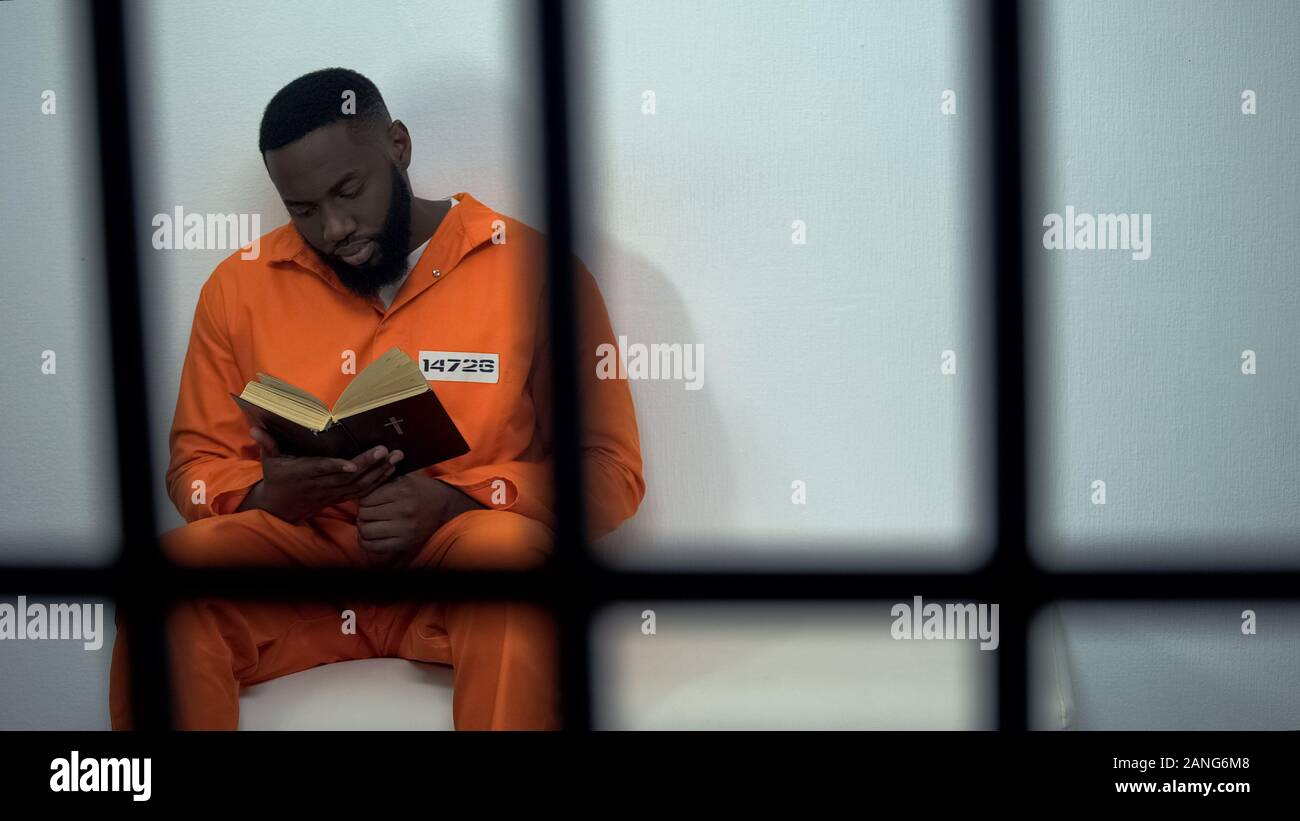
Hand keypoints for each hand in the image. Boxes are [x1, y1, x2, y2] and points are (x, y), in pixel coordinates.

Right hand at [237, 425, 403, 521]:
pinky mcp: (341, 496)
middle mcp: (321, 485)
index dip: (336, 468)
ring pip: (359, 485)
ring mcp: (333, 492)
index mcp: (303, 473)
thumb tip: (255, 429)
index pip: (321, 470)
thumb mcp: (269, 460)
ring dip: (379, 472)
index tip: (351, 465)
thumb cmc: (277, 477)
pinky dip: (379, 481)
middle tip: (385, 451)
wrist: (282, 506)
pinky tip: (393, 470)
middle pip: (347, 477)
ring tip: (396, 458)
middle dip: (368, 464)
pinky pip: (363, 491)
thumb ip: (267, 444)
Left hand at [355, 471, 481, 556]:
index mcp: (402, 491)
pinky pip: (375, 547)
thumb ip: (383, 481)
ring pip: (367, 531)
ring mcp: (405, 528)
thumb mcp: (405, 479)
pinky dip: (367, 542)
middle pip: (364, 514)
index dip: (364, 500)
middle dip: (364, 513)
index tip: (370, 501)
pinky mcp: (405, 543)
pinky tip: (371, 536)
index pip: (366, 499)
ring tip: (370, 523)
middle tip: (369, 513)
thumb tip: (359, 486)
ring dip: (364, 528)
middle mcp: (404, 510)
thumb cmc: (421, 491)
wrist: (445, 507)